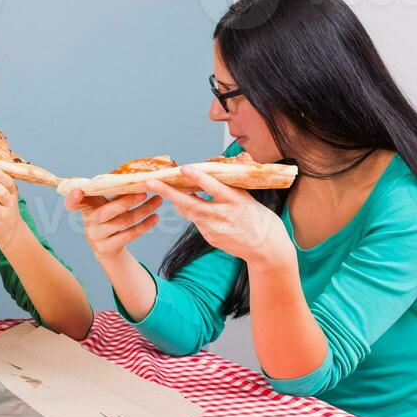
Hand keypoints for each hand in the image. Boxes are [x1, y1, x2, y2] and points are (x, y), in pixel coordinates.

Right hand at [63, 188, 162, 259]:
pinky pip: (128, 235)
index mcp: (85, 208)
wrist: (108, 246)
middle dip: (127, 201)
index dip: (73, 198)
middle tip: (144, 192)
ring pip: (122, 222)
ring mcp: (96, 237)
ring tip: (158, 201)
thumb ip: (112, 191)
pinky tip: (155, 218)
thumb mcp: (106, 203)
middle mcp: (88, 223)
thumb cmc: (109, 217)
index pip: (72, 203)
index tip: (78, 190)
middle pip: (107, 211)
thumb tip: (136, 176)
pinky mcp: (107, 248)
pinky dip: (144, 225)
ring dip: (143, 211)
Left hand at [145, 166, 291, 266]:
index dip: (198, 178)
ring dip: (177, 200)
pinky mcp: (210, 238)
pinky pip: (197, 221)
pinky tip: (192, 205)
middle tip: (149, 182)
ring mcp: (214, 230)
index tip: (184, 168)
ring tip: (161, 187)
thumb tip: (207, 172)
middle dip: (168, 192)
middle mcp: (222, 216)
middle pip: (191, 203)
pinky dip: (193, 212)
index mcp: (235, 201)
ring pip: (189, 212)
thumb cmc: (258, 217)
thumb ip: (226, 188)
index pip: (214, 187)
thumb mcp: (246, 198)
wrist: (267, 248)